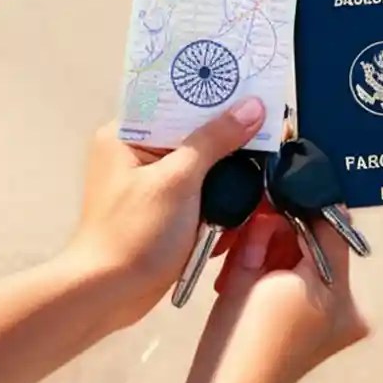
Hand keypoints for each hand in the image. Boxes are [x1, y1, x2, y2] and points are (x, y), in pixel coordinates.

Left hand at [64, 97, 266, 327]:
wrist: (109, 297)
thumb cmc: (136, 232)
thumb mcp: (179, 180)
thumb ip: (216, 140)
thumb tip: (253, 106)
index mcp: (126, 134)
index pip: (175, 99)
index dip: (214, 93)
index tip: (254, 86)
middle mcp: (136, 152)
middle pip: (192, 131)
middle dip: (229, 136)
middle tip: (273, 127)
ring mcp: (151, 184)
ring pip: (201, 164)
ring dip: (229, 171)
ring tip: (268, 161)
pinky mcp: (164, 212)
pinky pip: (200, 192)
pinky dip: (220, 196)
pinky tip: (249, 197)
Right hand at [182, 211, 369, 382]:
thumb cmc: (235, 342)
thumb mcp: (243, 274)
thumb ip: (264, 233)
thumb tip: (272, 207)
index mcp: (334, 290)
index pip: (329, 225)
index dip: (299, 208)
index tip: (278, 200)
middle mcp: (348, 307)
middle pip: (323, 245)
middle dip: (288, 235)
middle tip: (257, 236)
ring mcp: (344, 321)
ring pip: (318, 264)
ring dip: (287, 255)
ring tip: (254, 266)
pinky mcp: (333, 330)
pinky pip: (316, 286)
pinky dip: (292, 278)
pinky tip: (264, 283)